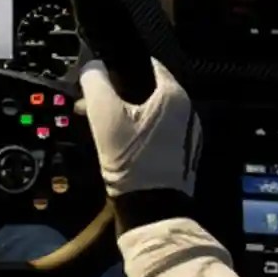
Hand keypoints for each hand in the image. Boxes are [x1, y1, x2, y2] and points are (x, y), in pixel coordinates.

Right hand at [77, 52, 201, 197]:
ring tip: (99, 128)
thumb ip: (95, 82)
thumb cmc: (130, 159)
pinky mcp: (182, 154)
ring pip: (149, 112)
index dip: (115, 69)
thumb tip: (92, 66)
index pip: (144, 64)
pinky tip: (118, 145)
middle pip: (145, 90)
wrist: (153, 212)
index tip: (95, 82)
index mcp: (174, 95)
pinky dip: (137, 132)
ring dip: (123, 114)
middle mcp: (187, 110)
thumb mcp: (104, 116)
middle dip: (114, 95)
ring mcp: (187, 134)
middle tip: (90, 107)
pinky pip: (156, 132)